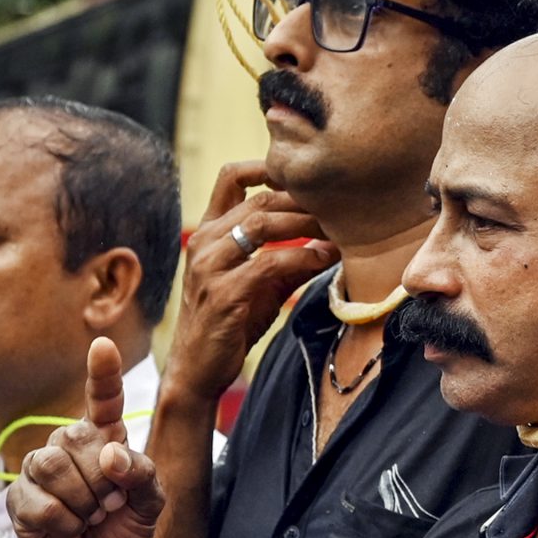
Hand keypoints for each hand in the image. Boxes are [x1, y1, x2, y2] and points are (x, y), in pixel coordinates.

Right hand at [11, 339, 165, 537]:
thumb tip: (112, 453)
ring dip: (80, 500)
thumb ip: (142, 473)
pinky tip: (66, 530)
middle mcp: (68, 451)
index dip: (102, 375)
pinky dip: (62, 521)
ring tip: (88, 517)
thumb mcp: (151, 504)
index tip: (103, 346)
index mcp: (104, 443)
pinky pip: (38, 499)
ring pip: (51, 463)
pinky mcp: (19, 501)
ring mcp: (39, 474)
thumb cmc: (125, 534)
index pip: (103, 402)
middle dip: (99, 478)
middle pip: (74, 436)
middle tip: (108, 505)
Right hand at [163, 162, 334, 408]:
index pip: (232, 178)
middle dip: (303, 200)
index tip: (307, 178)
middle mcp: (204, 242)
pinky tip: (325, 259)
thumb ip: (291, 257)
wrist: (197, 369)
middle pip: (258, 199)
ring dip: (305, 223)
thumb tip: (333, 238)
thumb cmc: (229, 323)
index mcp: (209, 232)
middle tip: (340, 208)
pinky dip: (302, 257)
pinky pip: (267, 263)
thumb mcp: (261, 282)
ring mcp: (208, 267)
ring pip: (260, 223)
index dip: (269, 168)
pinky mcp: (221, 294)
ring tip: (338, 230)